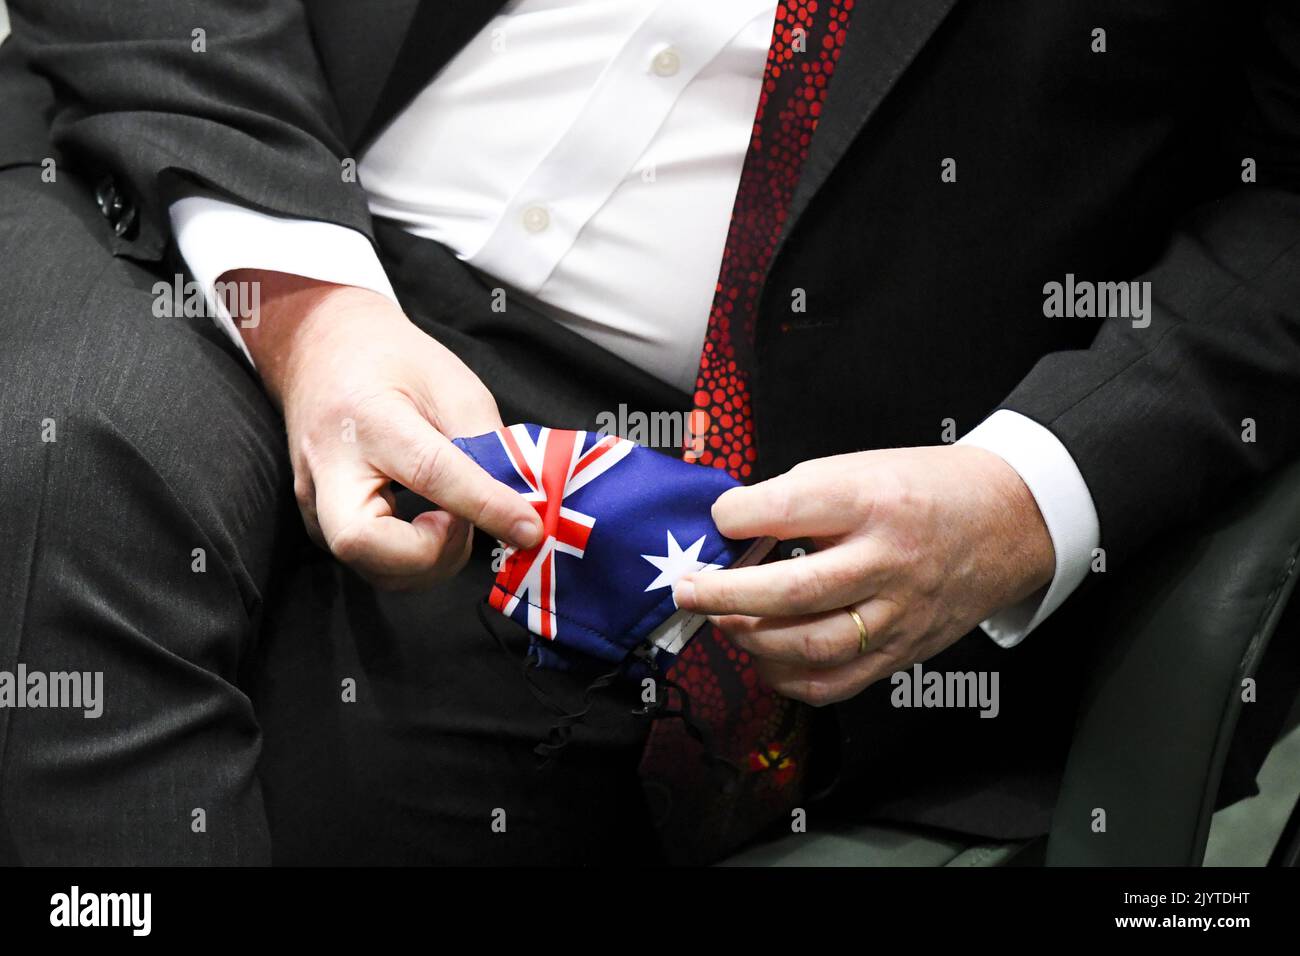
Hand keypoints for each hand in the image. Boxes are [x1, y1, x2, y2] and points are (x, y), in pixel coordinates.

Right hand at [227, 269, 542, 588]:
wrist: (324, 349)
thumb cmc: (394, 362)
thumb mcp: (453, 386)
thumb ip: (485, 445)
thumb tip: (521, 504)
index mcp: (370, 417)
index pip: (429, 473)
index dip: (485, 506)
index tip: (528, 529)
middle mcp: (329, 465)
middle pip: (362, 543)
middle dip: (427, 553)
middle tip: (461, 523)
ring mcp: (313, 498)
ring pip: (367, 567)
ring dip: (426, 562)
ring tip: (451, 519)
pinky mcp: (316, 521)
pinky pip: (367, 563)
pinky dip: (410, 561)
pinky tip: (428, 525)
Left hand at [671, 446, 1054, 705]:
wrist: (1007, 519)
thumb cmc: (924, 488)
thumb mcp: (861, 467)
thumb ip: (798, 498)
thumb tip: (733, 529)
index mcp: (873, 501)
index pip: (786, 510)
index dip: (735, 517)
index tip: (717, 520)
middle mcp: (888, 560)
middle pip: (793, 591)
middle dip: (724, 595)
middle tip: (688, 589)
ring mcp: (899, 612)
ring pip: (811, 646)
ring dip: (751, 640)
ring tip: (723, 622)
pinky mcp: (904, 650)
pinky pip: (837, 682)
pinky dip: (789, 679)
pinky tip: (765, 658)